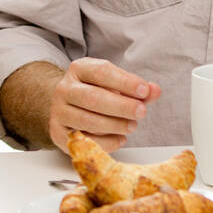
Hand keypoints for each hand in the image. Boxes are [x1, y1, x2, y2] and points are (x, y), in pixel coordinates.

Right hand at [47, 57, 161, 152]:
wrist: (66, 105)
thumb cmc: (96, 92)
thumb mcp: (114, 84)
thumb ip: (136, 88)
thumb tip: (155, 90)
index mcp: (79, 69)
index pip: (101, 72)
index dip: (125, 82)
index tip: (145, 90)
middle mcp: (64, 89)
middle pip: (93, 98)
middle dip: (121, 106)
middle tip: (142, 112)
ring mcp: (59, 112)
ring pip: (87, 121)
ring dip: (115, 125)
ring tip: (132, 126)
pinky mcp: (58, 134)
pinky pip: (84, 141)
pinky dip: (107, 142)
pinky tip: (120, 138)